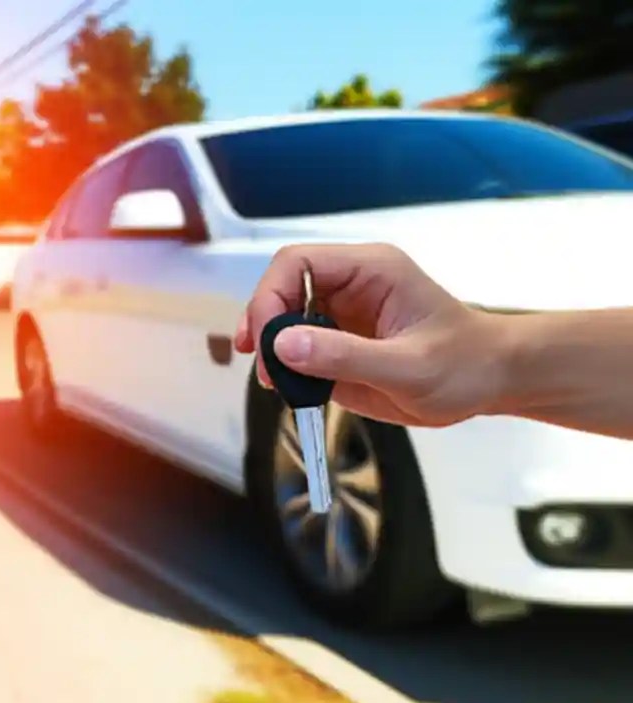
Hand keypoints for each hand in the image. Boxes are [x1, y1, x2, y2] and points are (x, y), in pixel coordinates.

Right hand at [233, 243, 506, 426]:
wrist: (492, 382)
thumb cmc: (465, 366)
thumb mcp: (407, 368)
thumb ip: (344, 356)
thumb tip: (282, 345)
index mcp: (370, 270)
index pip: (297, 263)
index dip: (270, 296)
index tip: (263, 340)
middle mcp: (351, 284)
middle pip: (283, 287)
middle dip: (265, 324)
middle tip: (264, 367)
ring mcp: (342, 311)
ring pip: (284, 316)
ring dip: (271, 347)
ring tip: (275, 382)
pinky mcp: (339, 340)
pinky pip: (297, 344)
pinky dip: (285, 364)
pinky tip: (289, 386)